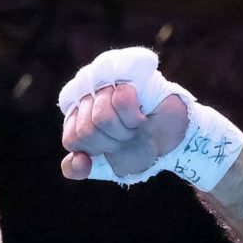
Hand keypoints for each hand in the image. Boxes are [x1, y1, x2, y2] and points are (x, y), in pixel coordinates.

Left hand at [59, 83, 189, 181]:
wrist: (171, 138)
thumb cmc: (137, 149)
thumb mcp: (105, 166)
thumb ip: (79, 169)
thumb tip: (78, 160)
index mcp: (77, 118)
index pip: (72, 138)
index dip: (95, 149)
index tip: (111, 148)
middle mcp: (88, 98)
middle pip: (85, 130)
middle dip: (111, 141)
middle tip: (127, 135)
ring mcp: (106, 83)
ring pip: (100, 116)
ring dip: (124, 129)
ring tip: (135, 124)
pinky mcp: (128, 74)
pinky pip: (119, 98)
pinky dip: (133, 114)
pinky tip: (141, 111)